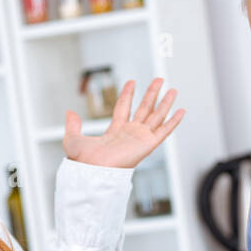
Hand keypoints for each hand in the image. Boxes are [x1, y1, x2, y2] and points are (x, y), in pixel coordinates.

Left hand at [63, 77, 184, 168]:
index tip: (132, 82)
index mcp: (115, 132)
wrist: (93, 169)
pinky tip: (181, 110)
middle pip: (144, 109)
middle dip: (152, 94)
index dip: (128, 94)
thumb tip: (70, 114)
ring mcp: (140, 138)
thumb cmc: (83, 161)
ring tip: (172, 89)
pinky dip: (173, 121)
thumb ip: (73, 125)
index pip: (124, 108)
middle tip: (159, 80)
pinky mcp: (148, 144)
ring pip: (156, 116)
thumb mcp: (73, 138)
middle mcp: (130, 134)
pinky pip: (164, 130)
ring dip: (165, 102)